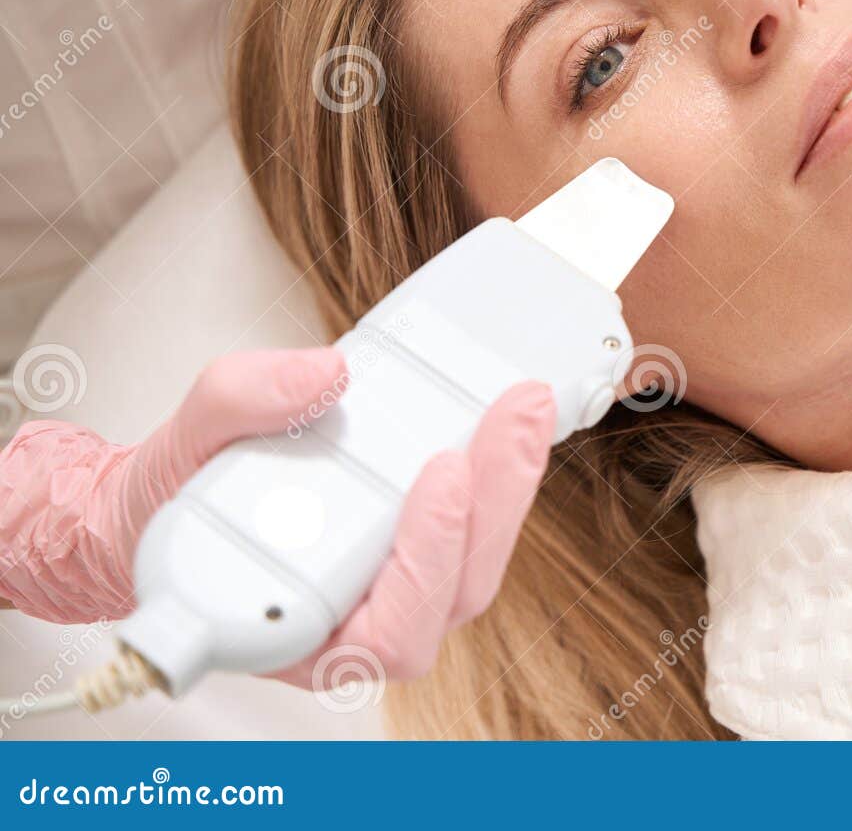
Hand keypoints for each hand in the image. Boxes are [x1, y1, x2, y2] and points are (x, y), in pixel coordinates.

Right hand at [0, 348, 554, 686]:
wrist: (169, 506)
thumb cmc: (178, 498)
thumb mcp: (187, 439)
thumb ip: (241, 403)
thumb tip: (326, 374)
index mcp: (296, 634)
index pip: (386, 632)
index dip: (426, 561)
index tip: (440, 471)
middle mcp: (358, 623)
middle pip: (456, 591)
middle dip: (495, 500)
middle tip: (513, 413)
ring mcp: (395, 589)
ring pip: (476, 563)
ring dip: (509, 485)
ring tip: (524, 406)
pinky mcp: (416, 549)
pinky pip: (472, 531)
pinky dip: (497, 476)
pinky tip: (510, 420)